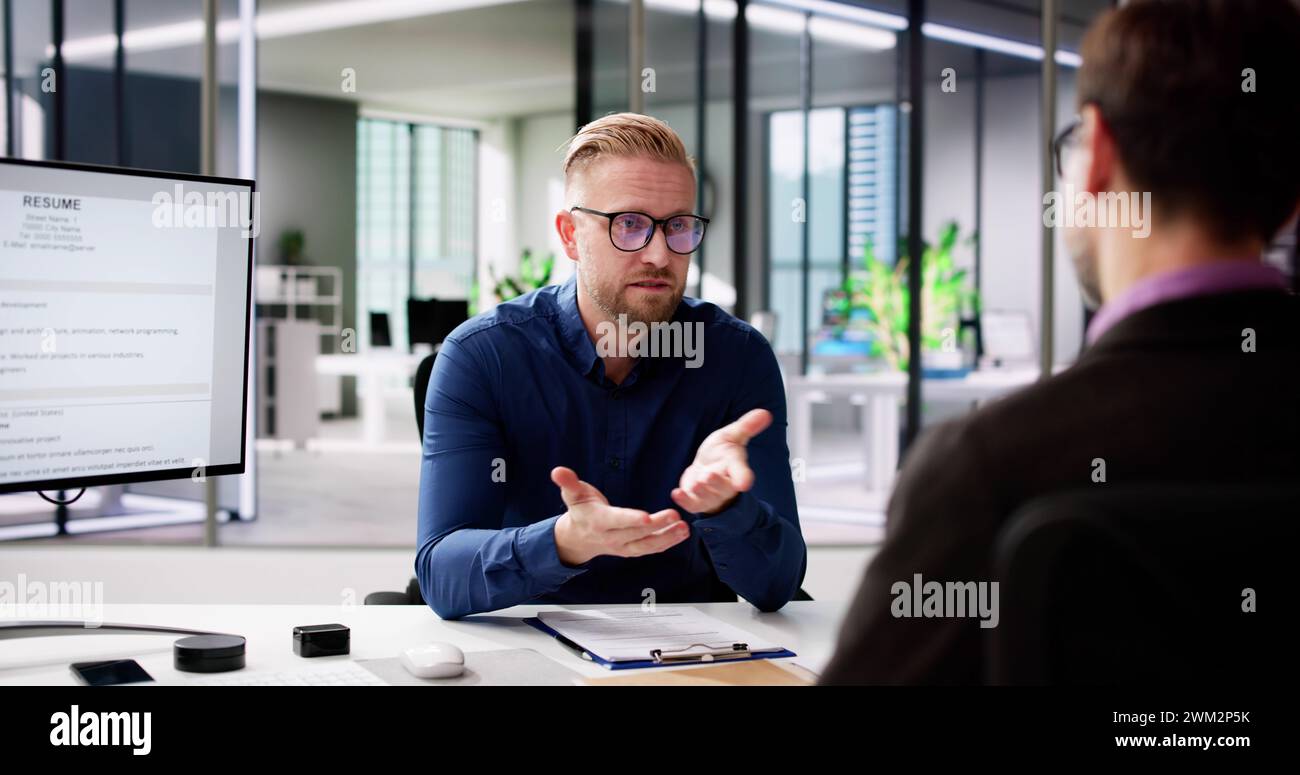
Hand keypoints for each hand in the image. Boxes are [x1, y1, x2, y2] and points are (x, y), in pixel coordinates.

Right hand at [551, 466, 687, 565]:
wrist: (578, 538)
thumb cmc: (580, 510)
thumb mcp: (572, 494)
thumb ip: (568, 483)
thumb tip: (557, 471)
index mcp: (597, 522)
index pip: (616, 521)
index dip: (630, 519)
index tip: (647, 517)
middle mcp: (610, 537)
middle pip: (636, 533)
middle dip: (656, 526)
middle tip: (675, 515)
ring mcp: (622, 546)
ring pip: (646, 545)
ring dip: (666, 538)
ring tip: (684, 528)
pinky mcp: (631, 550)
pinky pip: (650, 548)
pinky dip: (667, 543)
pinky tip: (682, 533)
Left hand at [671, 408, 771, 515]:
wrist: (706, 469)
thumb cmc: (722, 454)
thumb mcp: (733, 436)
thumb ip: (747, 426)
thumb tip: (765, 413)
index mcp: (736, 469)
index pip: (741, 474)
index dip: (743, 477)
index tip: (745, 482)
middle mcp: (724, 485)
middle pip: (723, 488)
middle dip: (716, 483)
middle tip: (708, 475)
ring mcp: (710, 496)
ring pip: (707, 497)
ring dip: (701, 492)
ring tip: (695, 483)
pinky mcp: (695, 501)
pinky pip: (691, 504)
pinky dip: (684, 500)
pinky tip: (676, 493)